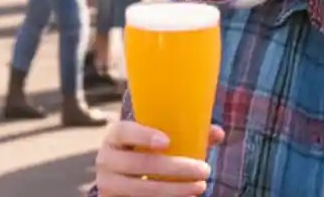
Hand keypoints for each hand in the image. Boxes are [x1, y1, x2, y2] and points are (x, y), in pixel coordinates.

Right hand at [94, 121, 224, 196]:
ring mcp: (108, 185)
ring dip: (174, 191)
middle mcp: (106, 159)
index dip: (143, 136)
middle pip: (139, 164)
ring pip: (142, 190)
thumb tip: (217, 132)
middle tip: (204, 170)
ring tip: (199, 188)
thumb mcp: (156, 139)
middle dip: (175, 169)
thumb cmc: (144, 151)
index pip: (124, 131)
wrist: (120, 177)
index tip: (167, 142)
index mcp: (115, 136)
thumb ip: (186, 133)